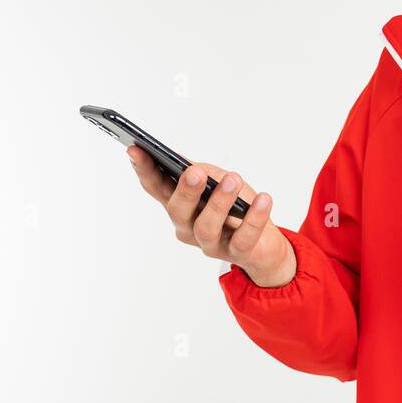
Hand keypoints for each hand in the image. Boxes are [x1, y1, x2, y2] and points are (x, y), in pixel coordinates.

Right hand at [126, 145, 296, 287]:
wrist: (266, 243)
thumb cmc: (236, 206)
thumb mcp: (217, 181)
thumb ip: (200, 172)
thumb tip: (185, 164)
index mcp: (180, 205)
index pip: (156, 188)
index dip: (144, 170)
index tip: (135, 149)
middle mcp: (188, 226)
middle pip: (177, 211)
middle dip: (185, 191)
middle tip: (194, 173)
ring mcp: (210, 243)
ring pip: (206, 227)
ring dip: (219, 202)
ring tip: (233, 179)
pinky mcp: (237, 253)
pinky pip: (243, 238)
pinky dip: (254, 218)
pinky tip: (263, 199)